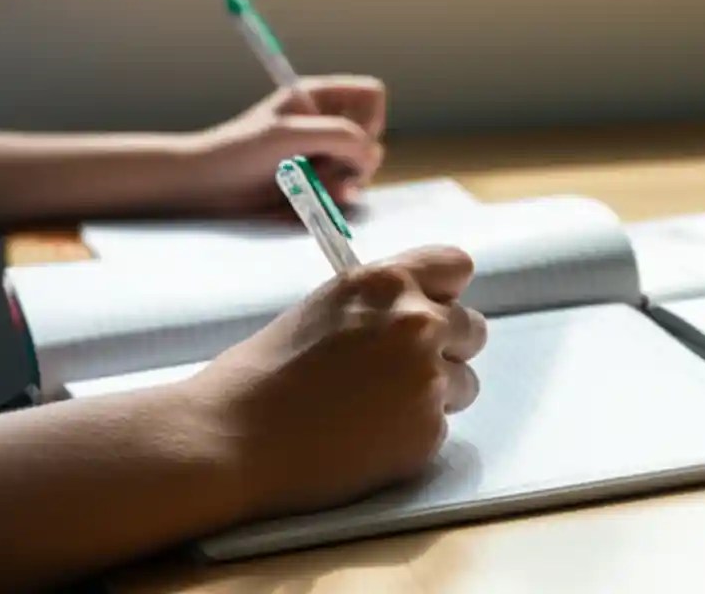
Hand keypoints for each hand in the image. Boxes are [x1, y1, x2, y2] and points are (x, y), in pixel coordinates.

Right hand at [182, 246, 485, 521]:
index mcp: (387, 282)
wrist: (231, 439)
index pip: (457, 266)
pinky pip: (440, 428)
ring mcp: (428, 379)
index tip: (431, 305)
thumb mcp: (324, 309)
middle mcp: (418, 323)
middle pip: (473, 327)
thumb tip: (421, 308)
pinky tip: (364, 438)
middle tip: (398, 369)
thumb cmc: (263, 374)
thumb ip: (380, 305)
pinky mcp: (428, 432)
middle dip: (446, 347)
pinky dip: (412, 435)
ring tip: (373, 408)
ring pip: (464, 383)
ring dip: (434, 394)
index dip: (443, 290)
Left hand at [184, 74, 387, 217]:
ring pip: (362, 167)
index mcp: (319, 96)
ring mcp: (323, 151)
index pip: (372, 95)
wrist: (208, 186)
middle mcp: (325, 121)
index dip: (369, 118)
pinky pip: (347, 188)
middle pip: (372, 136)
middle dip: (354, 159)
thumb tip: (372, 155)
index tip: (346, 139)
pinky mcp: (317, 178)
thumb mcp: (289, 135)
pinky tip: (312, 199)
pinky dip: (334, 197)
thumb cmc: (239, 151)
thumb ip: (339, 136)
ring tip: (310, 187)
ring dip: (342, 182)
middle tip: (324, 169)